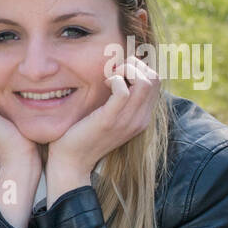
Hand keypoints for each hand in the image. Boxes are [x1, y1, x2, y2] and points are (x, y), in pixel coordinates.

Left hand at [47, 56, 158, 180]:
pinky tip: (105, 83)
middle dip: (136, 65)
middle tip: (115, 71)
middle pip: (155, 78)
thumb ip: (117, 100)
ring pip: (146, 81)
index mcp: (141, 117)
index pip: (156, 82)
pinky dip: (115, 79)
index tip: (119, 72)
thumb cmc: (84, 135)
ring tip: (110, 77)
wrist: (71, 162)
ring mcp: (127, 120)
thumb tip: (117, 74)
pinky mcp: (110, 120)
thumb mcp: (108, 116)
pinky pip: (124, 90)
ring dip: (127, 70)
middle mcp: (140, 119)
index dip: (139, 68)